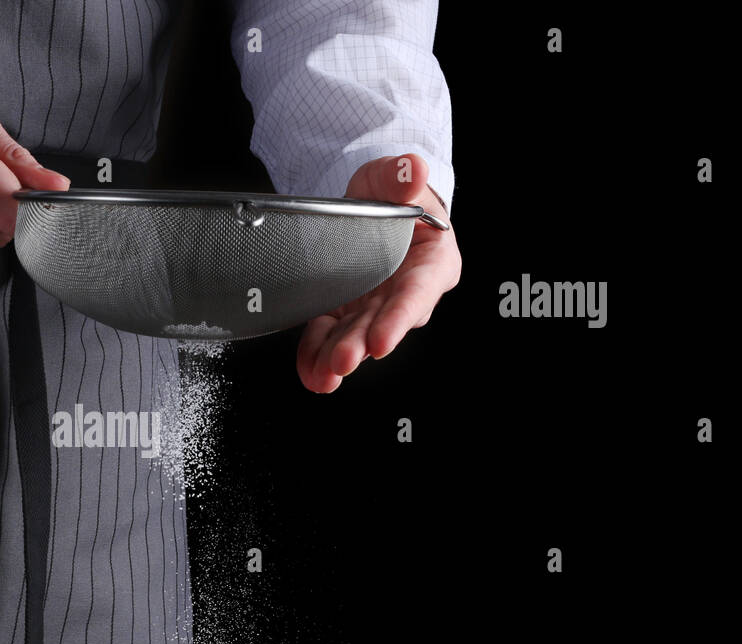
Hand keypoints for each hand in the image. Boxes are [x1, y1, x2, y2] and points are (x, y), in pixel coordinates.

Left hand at [296, 154, 460, 392]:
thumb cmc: (394, 192)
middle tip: (341, 361)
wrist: (373, 203)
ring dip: (337, 357)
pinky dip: (317, 354)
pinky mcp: (347, 312)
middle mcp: (405, 292)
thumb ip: (402, 177)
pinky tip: (309, 371)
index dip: (399, 318)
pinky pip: (331, 336)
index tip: (382, 340)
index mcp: (432, 262)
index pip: (417, 293)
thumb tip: (413, 169)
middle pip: (384, 323)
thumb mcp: (395, 178)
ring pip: (357, 336)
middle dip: (362, 345)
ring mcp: (375, 306)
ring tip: (321, 376)